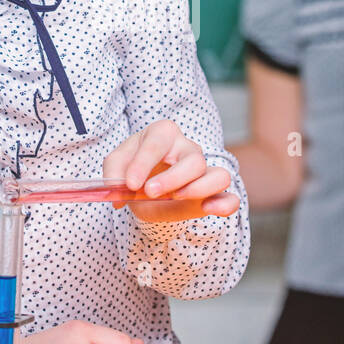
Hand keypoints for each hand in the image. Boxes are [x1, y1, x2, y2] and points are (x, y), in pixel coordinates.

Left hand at [102, 119, 241, 222]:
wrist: (144, 190)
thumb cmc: (133, 170)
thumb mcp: (116, 167)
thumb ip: (113, 174)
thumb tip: (118, 193)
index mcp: (163, 133)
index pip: (158, 141)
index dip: (143, 163)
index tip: (131, 184)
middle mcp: (188, 149)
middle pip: (193, 159)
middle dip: (171, 178)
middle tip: (150, 192)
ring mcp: (204, 171)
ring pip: (219, 175)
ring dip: (198, 189)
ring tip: (177, 198)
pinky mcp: (212, 194)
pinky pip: (230, 197)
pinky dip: (224, 204)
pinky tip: (208, 209)